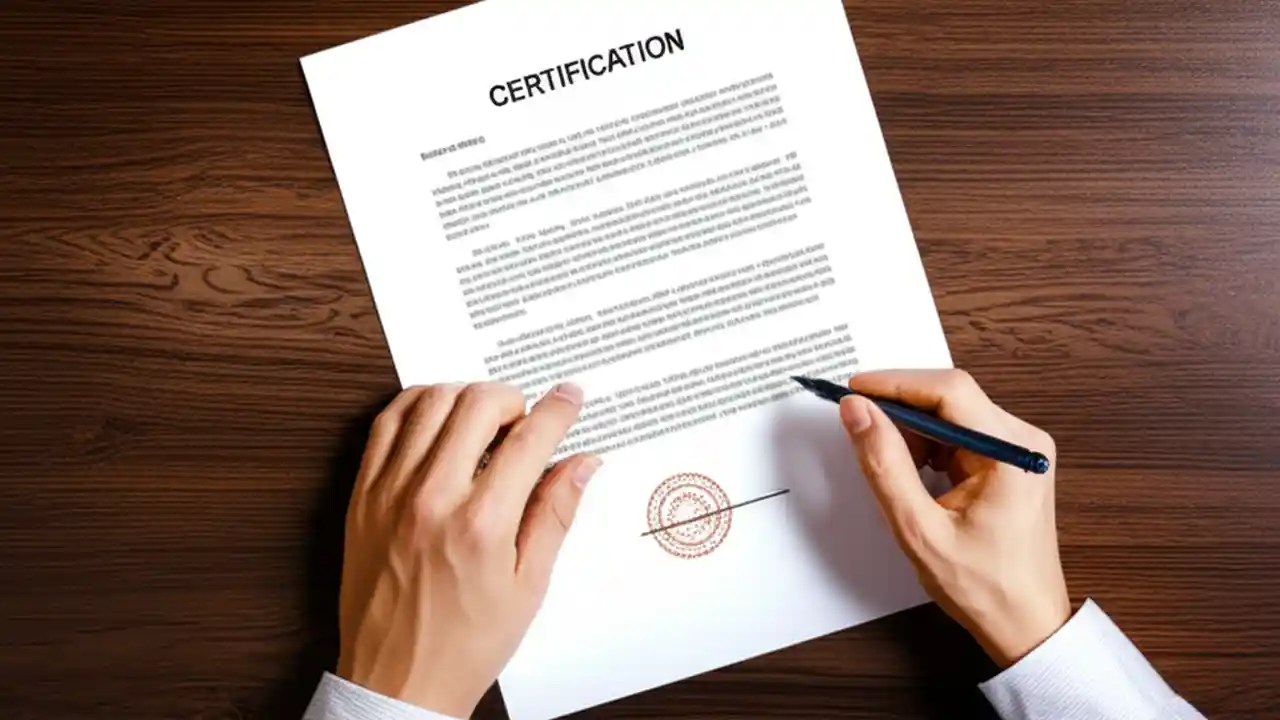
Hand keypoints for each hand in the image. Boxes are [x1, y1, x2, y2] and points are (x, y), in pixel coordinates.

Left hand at [336, 382, 600, 716]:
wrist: (396, 680)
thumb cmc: (463, 644)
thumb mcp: (528, 586)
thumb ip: (555, 514)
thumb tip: (583, 463)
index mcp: (481, 526)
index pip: (529, 439)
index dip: (558, 409)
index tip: (569, 397)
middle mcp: (432, 500)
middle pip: (477, 404)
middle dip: (512, 398)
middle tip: (525, 419)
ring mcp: (390, 494)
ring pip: (429, 401)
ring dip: (465, 395)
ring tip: (483, 419)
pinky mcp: (363, 496)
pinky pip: (386, 424)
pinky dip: (416, 405)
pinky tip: (437, 417)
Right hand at [838, 369, 1068, 666]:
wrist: (1026, 623)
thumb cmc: (985, 587)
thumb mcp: (919, 528)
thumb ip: (884, 465)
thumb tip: (857, 412)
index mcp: (1012, 452)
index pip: (949, 390)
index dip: (895, 383)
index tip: (854, 389)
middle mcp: (1023, 441)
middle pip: (950, 397)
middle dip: (900, 410)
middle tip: (861, 429)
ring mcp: (1018, 449)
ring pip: (951, 414)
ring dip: (913, 431)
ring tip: (894, 471)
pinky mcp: (1008, 460)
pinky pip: (959, 434)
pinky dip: (928, 446)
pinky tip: (914, 475)